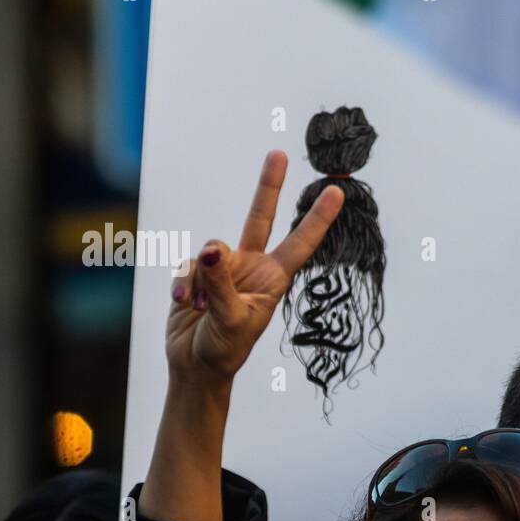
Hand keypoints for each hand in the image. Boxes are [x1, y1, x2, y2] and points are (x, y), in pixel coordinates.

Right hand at [166, 150, 343, 385]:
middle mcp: (252, 267)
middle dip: (268, 186)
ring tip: (200, 308)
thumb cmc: (225, 349)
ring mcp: (224, 268)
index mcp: (274, 279)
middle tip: (279, 154)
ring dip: (200, 280)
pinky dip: (183, 284)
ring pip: (210, 250)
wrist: (196, 366)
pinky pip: (187, 266)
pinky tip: (185, 304)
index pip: (301, 243)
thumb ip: (221, 282)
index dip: (318, 218)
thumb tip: (211, 249)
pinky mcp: (197, 273)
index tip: (336, 192)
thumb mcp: (232, 319)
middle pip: (260, 218)